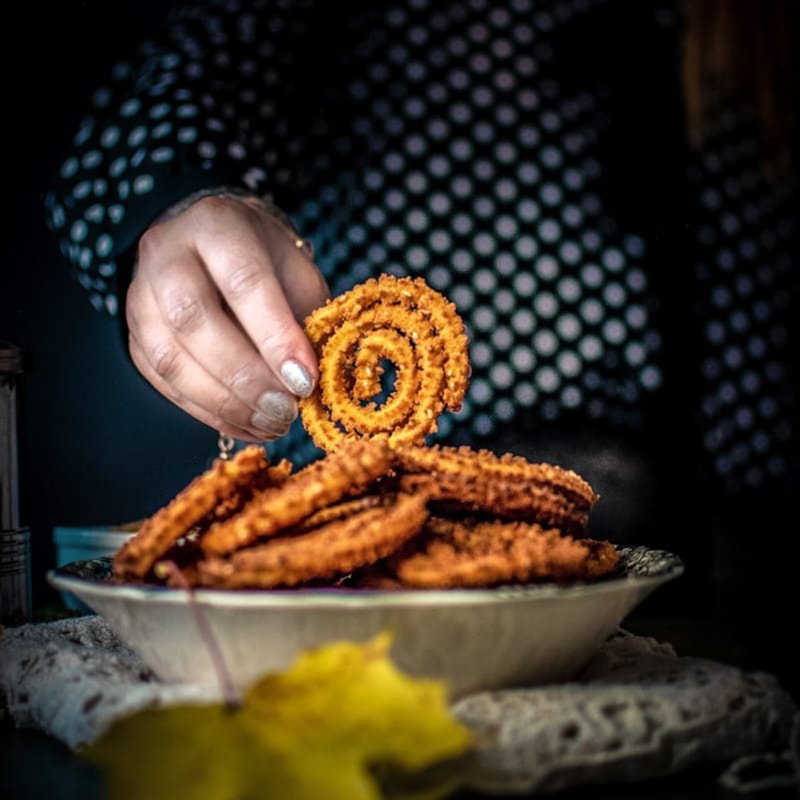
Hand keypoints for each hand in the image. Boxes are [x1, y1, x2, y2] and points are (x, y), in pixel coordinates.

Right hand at [126, 194, 329, 441]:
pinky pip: (163, 382)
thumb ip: (305, 319)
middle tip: (285, 411)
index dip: (275, 337)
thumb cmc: (266, 263)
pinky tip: (247, 425)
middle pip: (193, 319)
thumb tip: (312, 385)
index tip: (305, 382)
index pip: (243, 281)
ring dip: (224, 403)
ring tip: (271, 424)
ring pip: (170, 357)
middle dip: (245, 376)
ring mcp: (141, 296)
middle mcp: (167, 254)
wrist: (214, 248)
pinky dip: (208, 412)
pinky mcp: (135, 336)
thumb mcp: (296, 275)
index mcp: (217, 225)